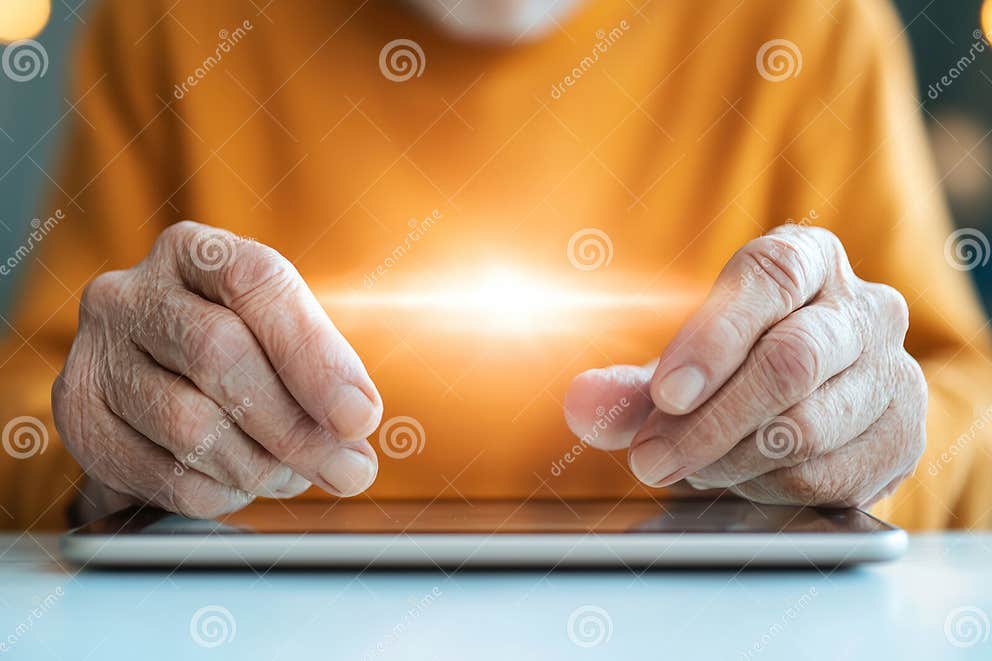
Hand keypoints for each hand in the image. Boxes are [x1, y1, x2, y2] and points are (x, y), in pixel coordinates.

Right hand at [53, 221, 382, 518]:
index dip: (313, 354)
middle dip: (295, 425)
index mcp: (194, 252)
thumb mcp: (284, 334)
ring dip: (260, 465)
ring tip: (293, 473)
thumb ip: (323, 370)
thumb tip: (354, 424)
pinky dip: (221, 493)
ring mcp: (95, 356)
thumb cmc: (240, 348)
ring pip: (189, 425)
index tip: (358, 416)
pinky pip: (164, 477)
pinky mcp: (81, 421)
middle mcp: (131, 294)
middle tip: (345, 468)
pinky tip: (242, 483)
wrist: (157, 385)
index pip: (256, 281)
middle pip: (218, 353)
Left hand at [565, 224, 926, 506]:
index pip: (769, 278)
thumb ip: (630, 386)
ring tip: (687, 467)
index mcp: (806, 259)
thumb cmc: (738, 366)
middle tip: (651, 458)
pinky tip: (740, 478)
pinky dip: (767, 488)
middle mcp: (863, 306)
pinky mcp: (904, 436)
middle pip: (790, 361)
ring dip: (729, 460)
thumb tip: (583, 404)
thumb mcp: (681, 367)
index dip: (712, 337)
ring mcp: (893, 372)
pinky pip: (828, 476)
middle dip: (708, 421)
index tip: (665, 392)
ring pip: (806, 427)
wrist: (819, 397)